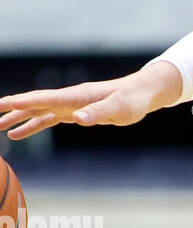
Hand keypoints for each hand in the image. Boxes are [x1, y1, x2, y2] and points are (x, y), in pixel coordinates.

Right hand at [0, 61, 179, 139]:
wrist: (143, 94)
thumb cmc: (133, 100)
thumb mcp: (119, 109)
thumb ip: (99, 113)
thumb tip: (78, 119)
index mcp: (78, 96)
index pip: (46, 98)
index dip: (26, 101)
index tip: (5, 103)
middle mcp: (70, 99)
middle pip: (35, 102)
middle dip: (12, 107)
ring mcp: (71, 105)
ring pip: (38, 111)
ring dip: (18, 118)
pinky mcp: (75, 112)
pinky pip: (48, 119)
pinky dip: (32, 125)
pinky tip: (18, 133)